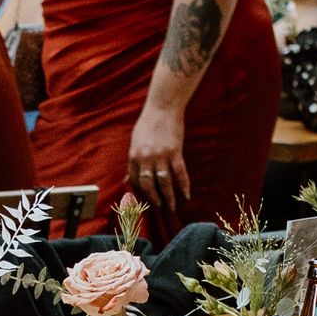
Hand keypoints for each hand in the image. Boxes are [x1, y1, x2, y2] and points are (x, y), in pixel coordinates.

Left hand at [124, 97, 187, 224]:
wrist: (163, 108)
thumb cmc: (147, 123)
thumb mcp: (135, 141)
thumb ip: (134, 159)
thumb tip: (129, 176)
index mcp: (134, 156)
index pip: (135, 180)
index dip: (141, 191)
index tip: (146, 198)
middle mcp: (146, 158)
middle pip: (149, 185)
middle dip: (154, 198)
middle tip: (160, 207)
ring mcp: (161, 156)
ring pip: (165, 182)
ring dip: (169, 197)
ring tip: (171, 207)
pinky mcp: (175, 152)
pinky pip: (180, 173)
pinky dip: (184, 185)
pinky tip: (186, 195)